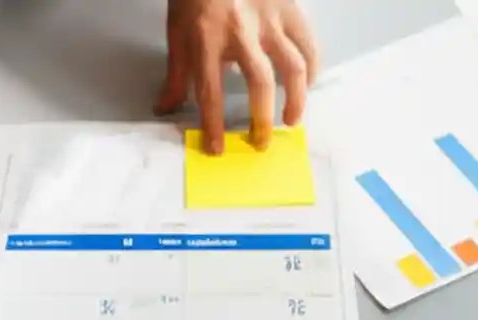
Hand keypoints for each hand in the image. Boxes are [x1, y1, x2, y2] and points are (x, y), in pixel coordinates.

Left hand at [155, 0, 318, 154]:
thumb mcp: (178, 31)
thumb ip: (177, 73)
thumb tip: (165, 107)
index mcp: (206, 37)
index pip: (209, 90)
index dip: (213, 124)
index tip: (216, 147)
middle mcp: (240, 29)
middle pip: (258, 81)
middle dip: (261, 118)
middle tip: (261, 141)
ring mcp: (269, 18)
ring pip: (292, 65)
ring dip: (295, 99)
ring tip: (291, 120)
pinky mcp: (289, 9)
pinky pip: (307, 44)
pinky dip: (311, 68)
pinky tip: (306, 86)